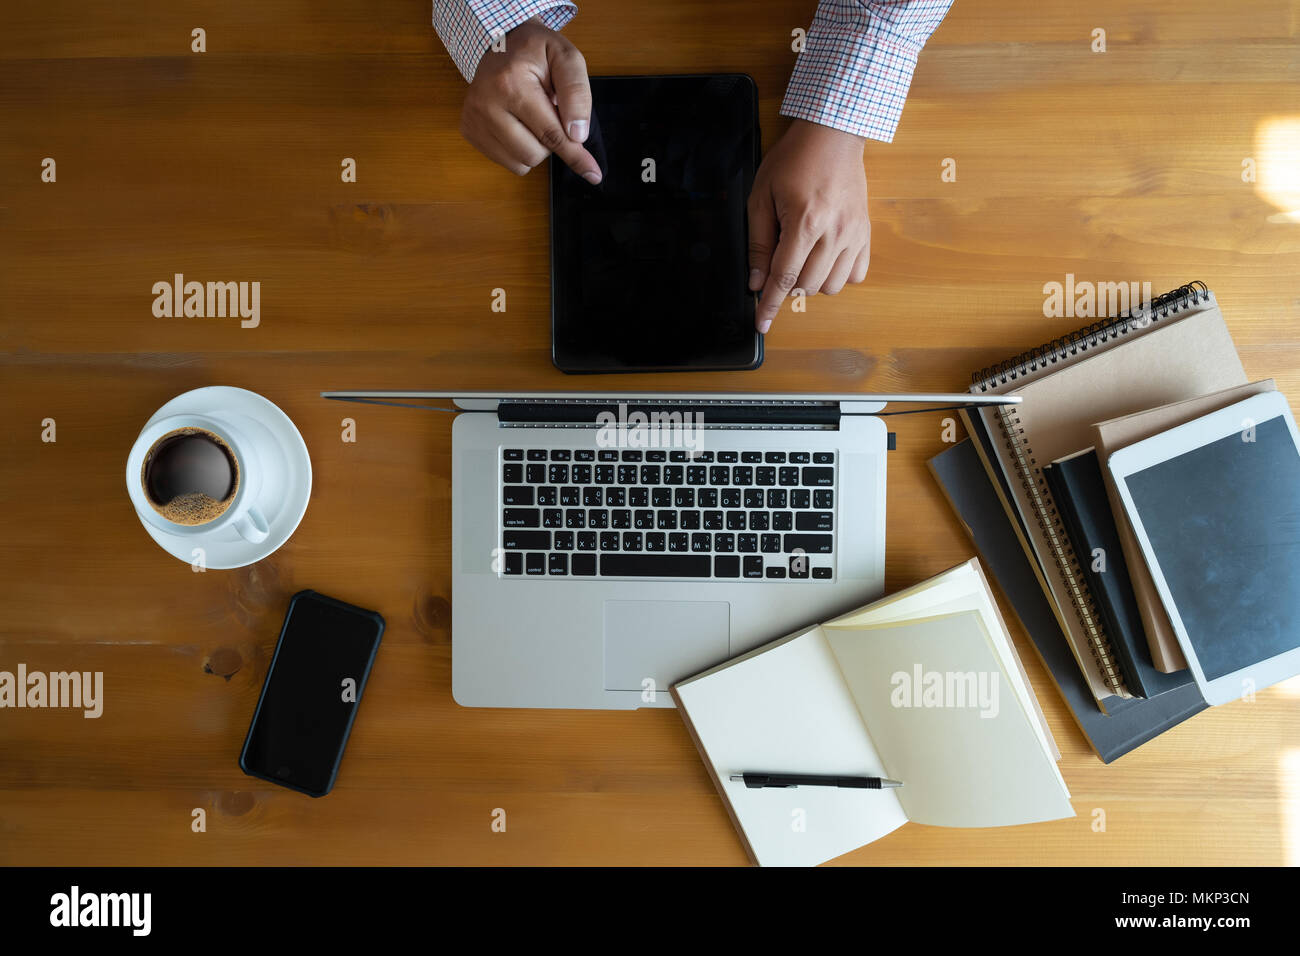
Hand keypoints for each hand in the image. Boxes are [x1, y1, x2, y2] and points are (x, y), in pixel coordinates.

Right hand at [459, 17, 600, 182]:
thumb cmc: (536, 51)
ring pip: (520, 163)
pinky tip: (518, 124)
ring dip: (535, 148)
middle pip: (534, 154)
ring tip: (532, 117)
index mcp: (511, 83)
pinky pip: (506, 161)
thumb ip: (577, 93)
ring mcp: (474, 119)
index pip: (550, 133)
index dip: (575, 156)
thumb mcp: (566, 58)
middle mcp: (486, 104)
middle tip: (548, 113)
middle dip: (551, 142)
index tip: (593, 174)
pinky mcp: (469, 130)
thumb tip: (577, 136)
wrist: (500, 42)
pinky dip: (519, 150)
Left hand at [747, 119, 870, 332]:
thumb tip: (757, 282)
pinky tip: (825, 259)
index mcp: (805, 222)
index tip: (762, 324)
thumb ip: (759, 242)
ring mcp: (854, 233)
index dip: (770, 305)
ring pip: (832, 286)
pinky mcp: (866, 232)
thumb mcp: (762, 196)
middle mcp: (834, 232)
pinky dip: (838, 275)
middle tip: (779, 262)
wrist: (832, 135)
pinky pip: (856, 275)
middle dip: (788, 285)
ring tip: (802, 258)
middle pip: (808, 286)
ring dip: (812, 283)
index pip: (784, 277)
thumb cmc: (793, 161)